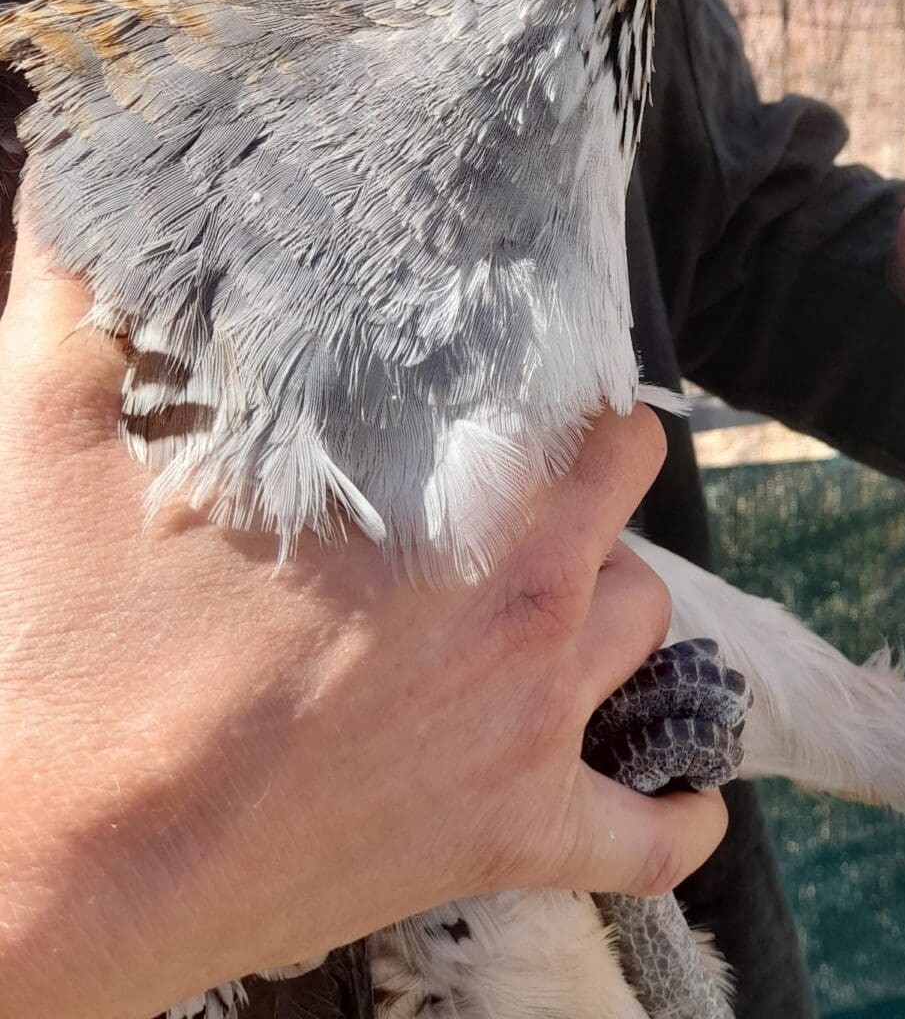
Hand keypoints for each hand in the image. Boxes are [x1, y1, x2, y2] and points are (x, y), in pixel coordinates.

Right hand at [0, 230, 724, 1018]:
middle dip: (596, 482)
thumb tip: (71, 187)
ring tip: (553, 599)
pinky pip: (647, 842)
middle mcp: (526, 608)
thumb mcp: (58, 443)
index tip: (540, 394)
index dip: (573, 395)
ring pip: (646, 628)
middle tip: (537, 485)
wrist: (51, 871)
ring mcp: (532, 730)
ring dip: (610, 607)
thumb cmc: (70, 660)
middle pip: (630, 504)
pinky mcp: (512, 839)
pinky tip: (687, 797)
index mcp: (459, 506)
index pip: (593, 417)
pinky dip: (674, 820)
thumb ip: (80, 299)